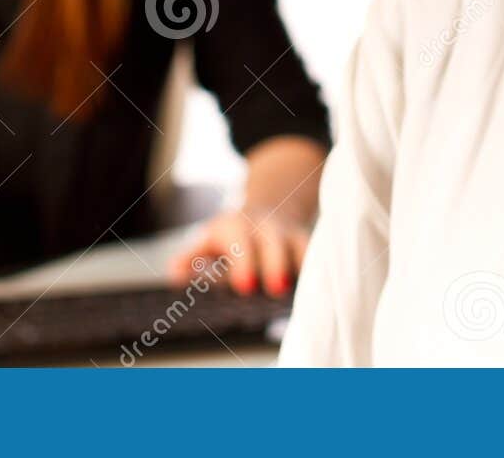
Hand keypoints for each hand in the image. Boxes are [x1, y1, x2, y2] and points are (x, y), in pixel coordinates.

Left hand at [166, 207, 310, 296]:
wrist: (269, 212)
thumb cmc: (233, 238)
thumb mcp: (209, 243)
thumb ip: (192, 258)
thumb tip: (175, 273)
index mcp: (237, 227)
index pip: (240, 243)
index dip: (243, 262)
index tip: (244, 285)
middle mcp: (267, 227)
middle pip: (273, 243)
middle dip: (275, 263)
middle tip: (275, 287)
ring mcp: (291, 235)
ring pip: (301, 245)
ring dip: (303, 266)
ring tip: (308, 290)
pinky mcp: (309, 244)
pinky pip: (318, 252)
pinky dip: (322, 267)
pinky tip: (328, 288)